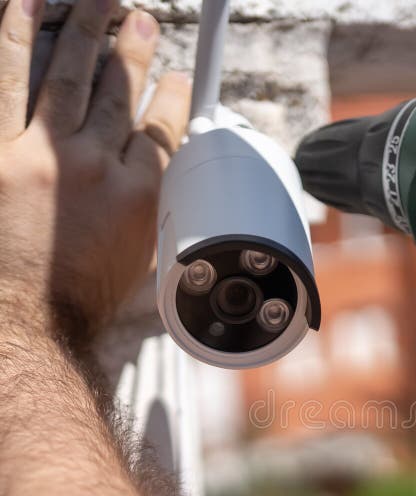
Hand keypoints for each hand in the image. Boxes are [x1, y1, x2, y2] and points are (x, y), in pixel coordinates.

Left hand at [0, 0, 189, 343]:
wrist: (27, 323)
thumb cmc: (80, 301)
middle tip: (139, 21)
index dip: (171, 98)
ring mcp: (45, 157)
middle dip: (132, 51)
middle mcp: (98, 168)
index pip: (163, 131)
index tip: (177, 79)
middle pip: (119, 95)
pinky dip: (14, 41)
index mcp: (139, 196)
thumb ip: (147, 212)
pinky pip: (6, 84)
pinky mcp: (0, 153)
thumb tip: (151, 183)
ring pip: (70, 79)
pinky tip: (23, 8)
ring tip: (96, 1)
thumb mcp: (136, 259)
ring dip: (85, 32)